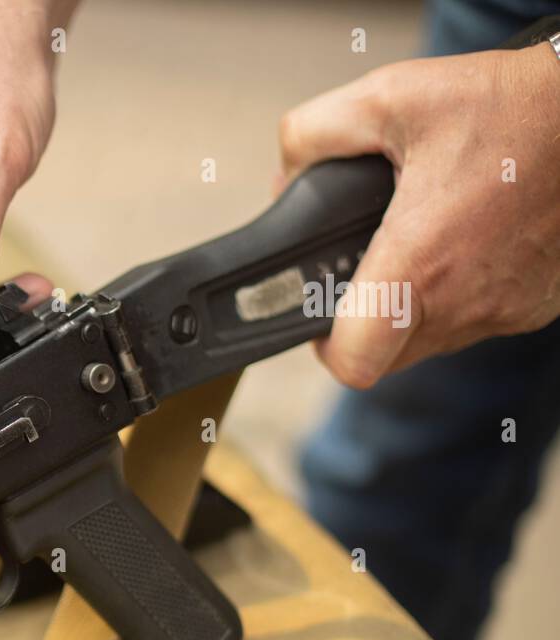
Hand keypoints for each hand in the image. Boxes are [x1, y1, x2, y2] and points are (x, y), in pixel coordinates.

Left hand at [278, 43, 559, 387]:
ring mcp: (506, 310)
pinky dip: (461, 292)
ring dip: (412, 307)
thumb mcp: (390, 97)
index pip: (353, 360)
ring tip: (418, 242)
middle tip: (360, 272)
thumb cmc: (513, 105)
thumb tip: (286, 179)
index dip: (325, 347)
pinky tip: (464, 240)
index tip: (319, 316)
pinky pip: (479, 319)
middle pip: (387, 357)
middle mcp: (465, 302)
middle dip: (363, 323)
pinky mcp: (538, 304)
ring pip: (433, 341)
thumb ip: (313, 135)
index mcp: (420, 264)